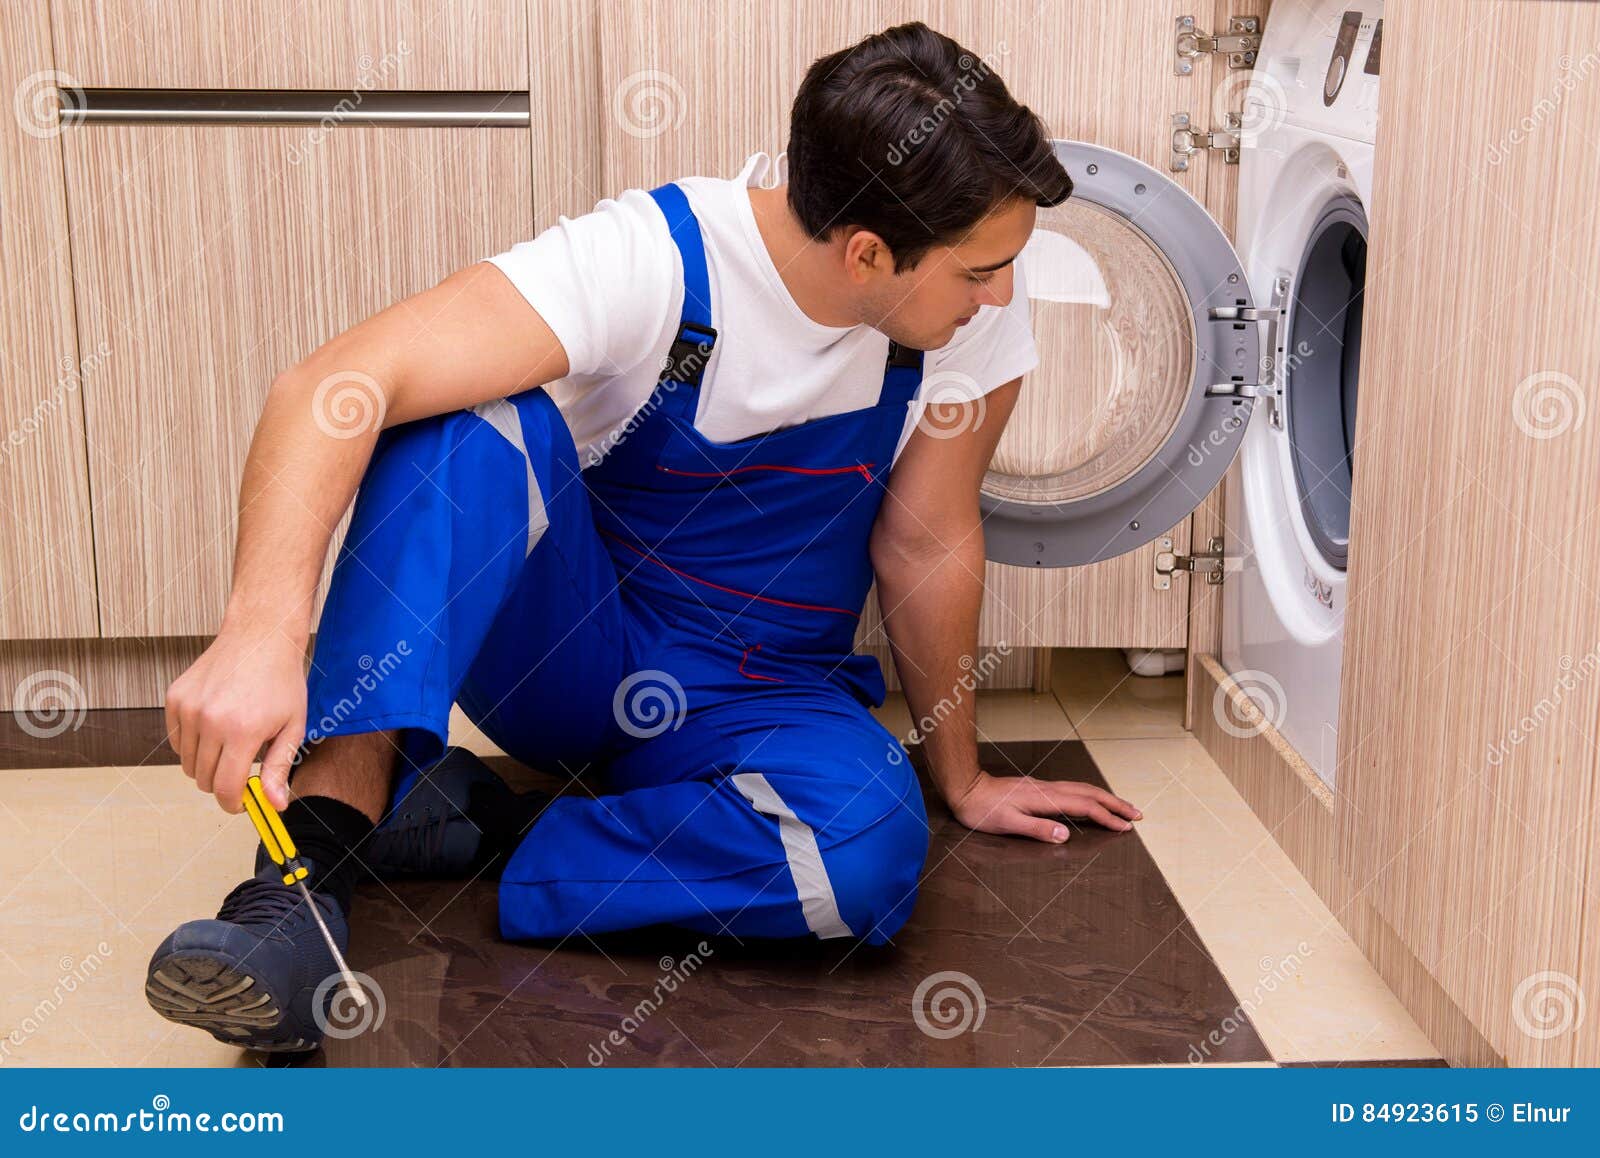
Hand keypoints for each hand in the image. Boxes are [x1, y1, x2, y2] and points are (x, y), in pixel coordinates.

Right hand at [164, 627, 306, 813]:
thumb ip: (280, 768)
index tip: (241, 803)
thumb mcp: (292, 726)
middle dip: (222, 783)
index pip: (225, 788)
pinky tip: (215, 728)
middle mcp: (210, 720)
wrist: (260, 637)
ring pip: (187, 763)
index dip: (233, 803)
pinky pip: (176, 740)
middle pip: (203, 779)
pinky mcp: (175, 698)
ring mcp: (188, 708)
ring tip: (231, 743)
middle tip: (241, 769)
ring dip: (207, 763)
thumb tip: (275, 804)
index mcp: (242, 731)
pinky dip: (192, 744)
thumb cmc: (281, 680)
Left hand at [948, 770, 1142, 843]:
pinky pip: (1073, 790)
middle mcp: (1048, 790)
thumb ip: (1037, 829)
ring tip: (1122, 807)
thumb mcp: (1007, 824)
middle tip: (1137, 814)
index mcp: (1045, 799)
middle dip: (1116, 804)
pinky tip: (1091, 801)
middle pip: (1090, 793)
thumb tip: (1066, 835)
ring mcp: (1044, 787)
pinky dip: (1090, 795)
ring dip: (1105, 798)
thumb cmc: (983, 810)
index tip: (1125, 828)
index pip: (1084, 807)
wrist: (967, 789)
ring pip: (1083, 789)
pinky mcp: (1039, 788)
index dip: (1107, 818)